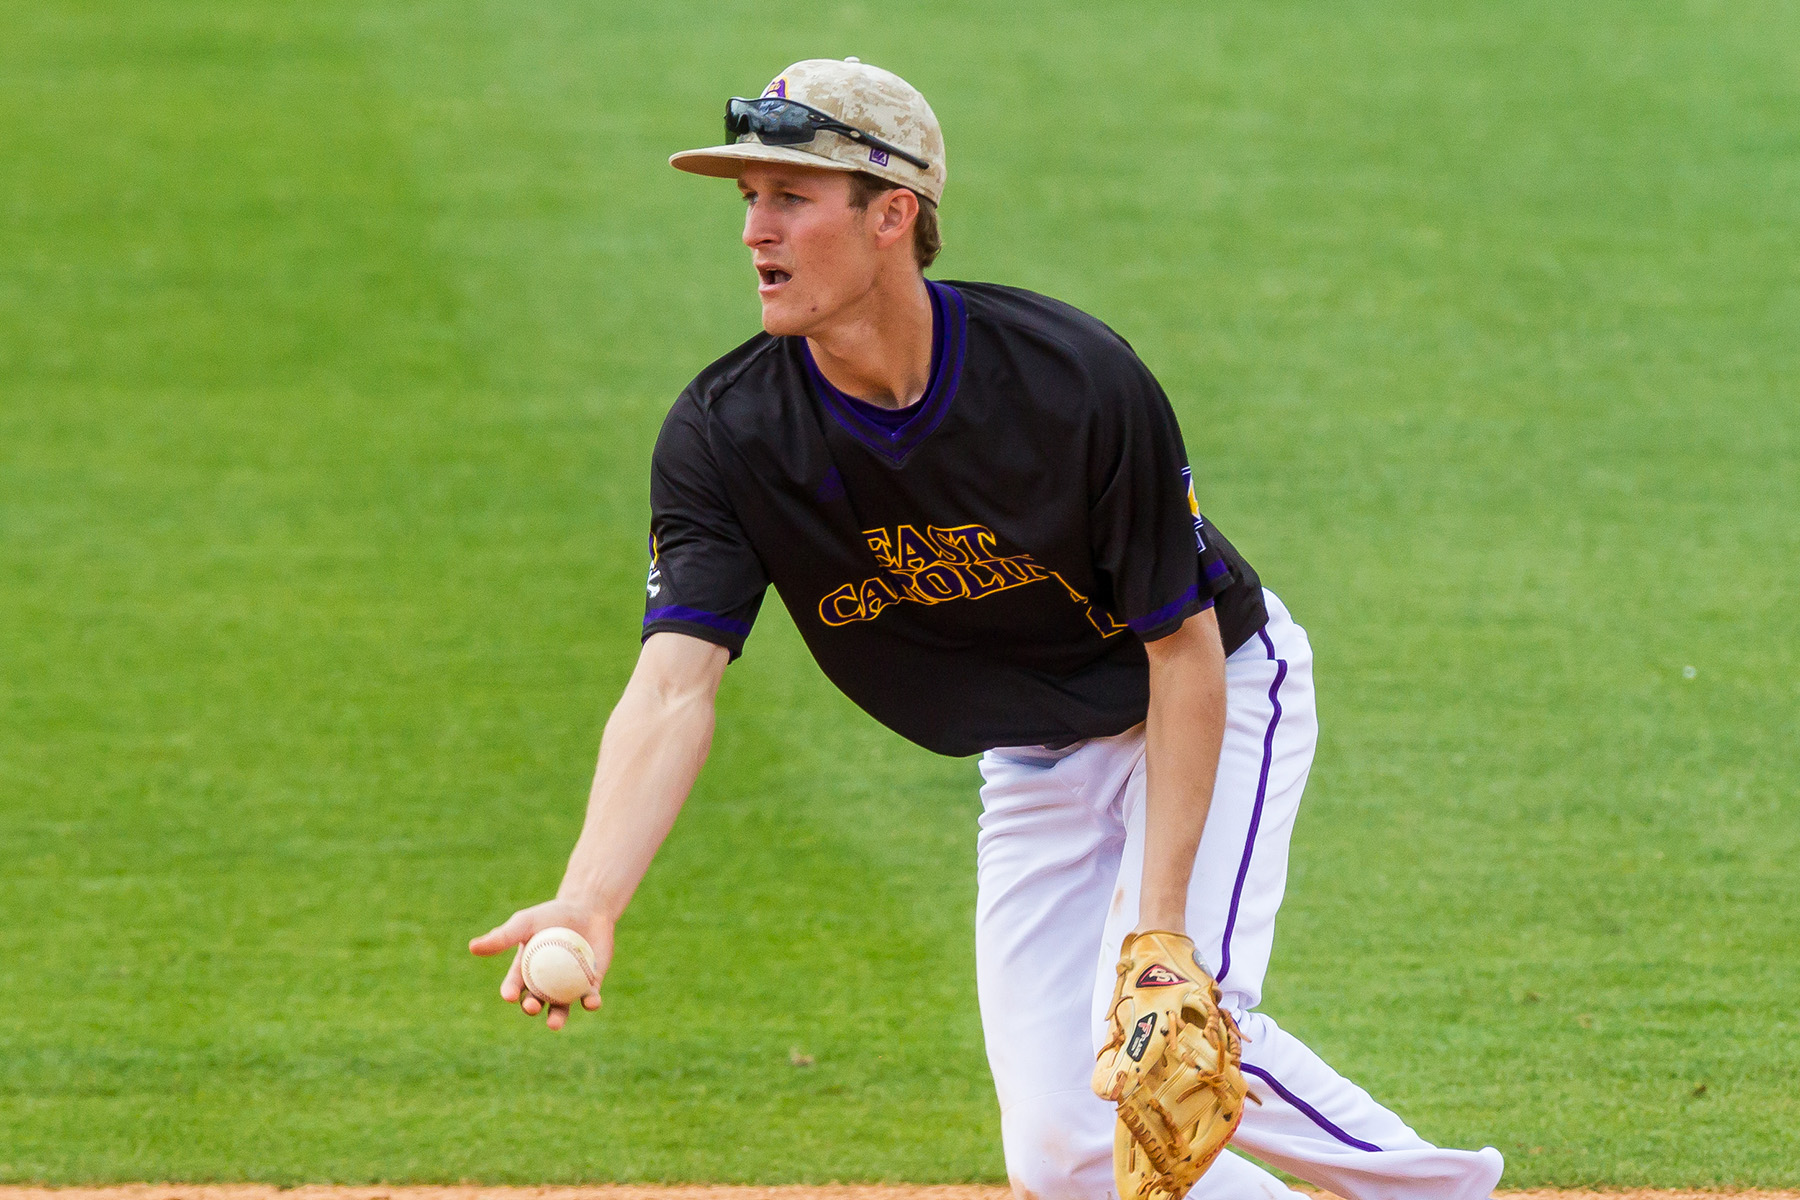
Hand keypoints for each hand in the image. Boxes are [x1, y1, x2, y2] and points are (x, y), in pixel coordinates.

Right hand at [469, 899, 613, 1030]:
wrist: (587, 909)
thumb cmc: (552, 914)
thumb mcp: (526, 922)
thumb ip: (503, 936)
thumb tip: (472, 947)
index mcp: (525, 971)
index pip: (514, 985)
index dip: (510, 992)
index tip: (509, 995)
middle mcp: (545, 984)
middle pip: (535, 1002)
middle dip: (531, 1008)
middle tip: (532, 1006)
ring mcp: (568, 987)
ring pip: (560, 1008)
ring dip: (557, 1017)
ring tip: (554, 1023)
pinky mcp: (590, 986)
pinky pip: (589, 998)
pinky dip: (590, 1003)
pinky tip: (591, 1002)